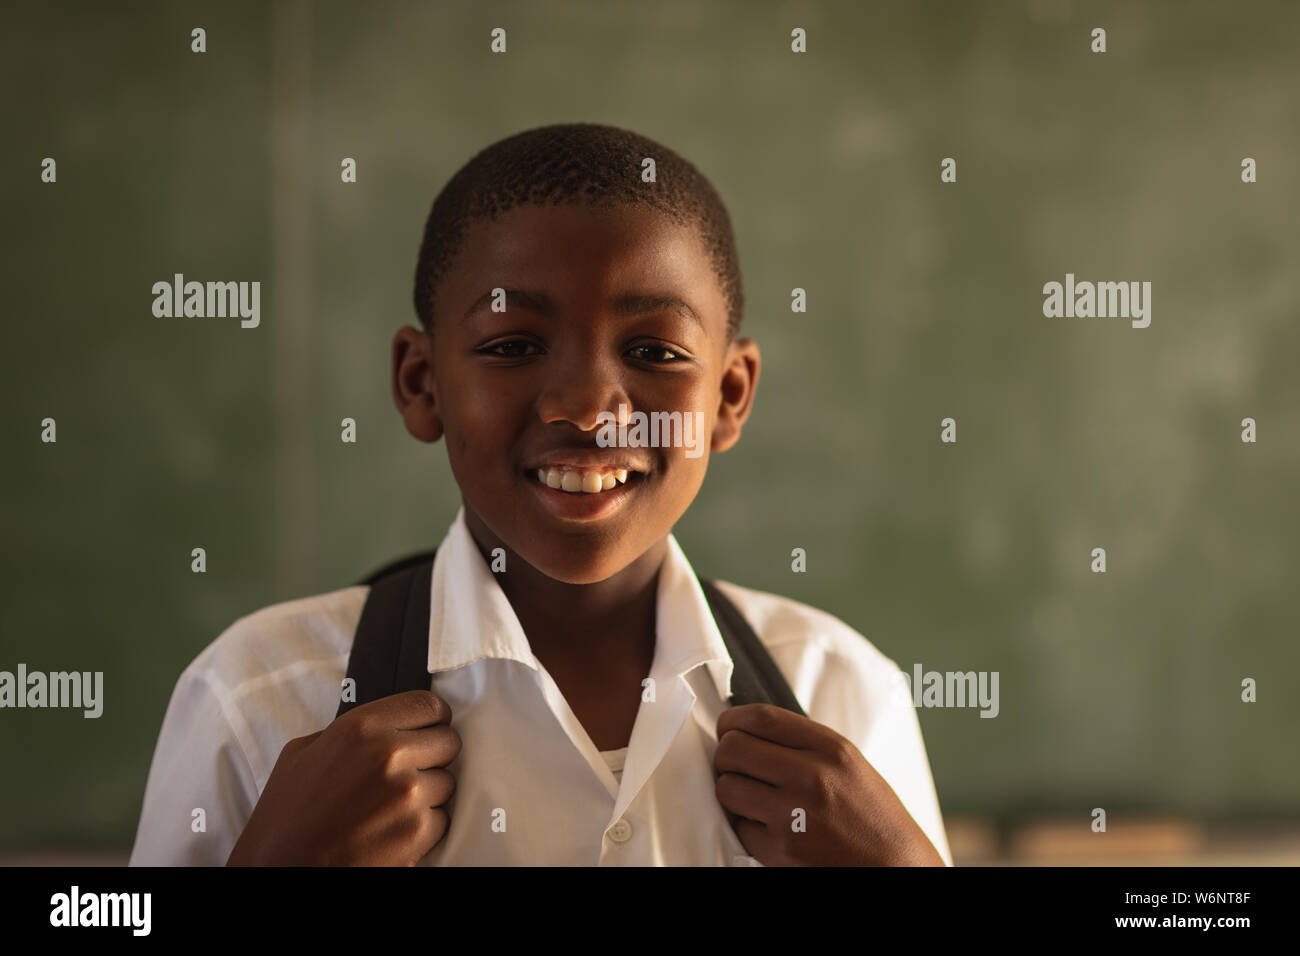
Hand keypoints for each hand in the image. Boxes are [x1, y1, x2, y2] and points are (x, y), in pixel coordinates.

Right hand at [226, 690, 459, 865]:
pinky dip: (424, 826)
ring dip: (428, 793)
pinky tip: (392, 829)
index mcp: (361, 727)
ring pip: (447, 782)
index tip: (429, 730)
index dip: (433, 719)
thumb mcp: (304, 752)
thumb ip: (350, 732)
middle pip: (448, 741)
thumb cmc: (287, 815)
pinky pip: (441, 818)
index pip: (429, 705)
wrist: (281, 867)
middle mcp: (389, 755)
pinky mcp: (418, 830)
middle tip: (410, 771)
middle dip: (433, 756)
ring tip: (391, 806)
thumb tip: (385, 725)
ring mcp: (408, 793)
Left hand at [714, 703, 943, 865]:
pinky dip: (747, 826)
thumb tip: (747, 729)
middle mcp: (811, 776)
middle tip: (736, 765)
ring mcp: (794, 815)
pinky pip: (739, 827)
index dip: (732, 720)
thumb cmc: (870, 815)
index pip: (760, 717)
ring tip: (752, 797)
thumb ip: (802, 743)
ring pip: (726, 787)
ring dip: (731, 791)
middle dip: (726, 756)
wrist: (895, 867)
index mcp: (830, 748)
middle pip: (733, 748)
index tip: (727, 727)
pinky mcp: (781, 850)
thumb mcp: (847, 763)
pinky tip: (769, 826)